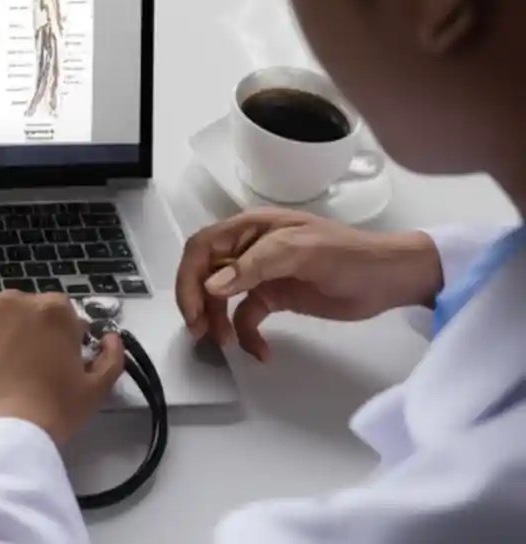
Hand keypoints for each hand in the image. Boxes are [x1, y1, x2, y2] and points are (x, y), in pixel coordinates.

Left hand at [0, 290, 124, 452]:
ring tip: (0, 375)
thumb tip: (111, 339)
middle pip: (28, 314)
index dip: (63, 342)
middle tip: (29, 373)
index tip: (58, 367)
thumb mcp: (95, 390)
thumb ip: (112, 357)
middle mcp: (15, 300)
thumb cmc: (50, 412)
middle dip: (31, 335)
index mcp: (54, 309)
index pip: (64, 317)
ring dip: (1, 336)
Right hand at [176, 208, 442, 361]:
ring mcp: (261, 273)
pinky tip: (260, 351)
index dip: (189, 277)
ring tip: (227, 344)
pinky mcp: (275, 296)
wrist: (390, 278)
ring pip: (221, 297)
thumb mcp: (302, 252)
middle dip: (198, 303)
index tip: (193, 310)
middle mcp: (250, 248)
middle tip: (201, 332)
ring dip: (218, 321)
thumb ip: (254, 265)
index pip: (202, 247)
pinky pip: (247, 316)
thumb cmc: (350, 255)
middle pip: (205, 273)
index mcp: (251, 227)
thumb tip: (211, 287)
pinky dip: (247, 335)